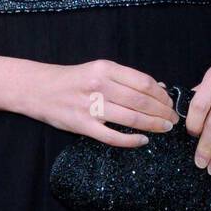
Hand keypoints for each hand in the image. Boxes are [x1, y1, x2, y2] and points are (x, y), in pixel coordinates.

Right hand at [25, 58, 177, 145]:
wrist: (38, 89)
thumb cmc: (73, 80)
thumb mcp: (98, 70)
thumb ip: (126, 79)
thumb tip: (158, 87)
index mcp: (105, 68)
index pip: (143, 82)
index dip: (162, 95)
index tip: (170, 103)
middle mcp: (99, 85)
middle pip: (141, 101)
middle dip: (162, 112)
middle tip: (173, 119)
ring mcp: (90, 107)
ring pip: (131, 118)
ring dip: (153, 125)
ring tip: (164, 128)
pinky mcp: (82, 125)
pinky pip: (112, 136)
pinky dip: (131, 140)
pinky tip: (143, 141)